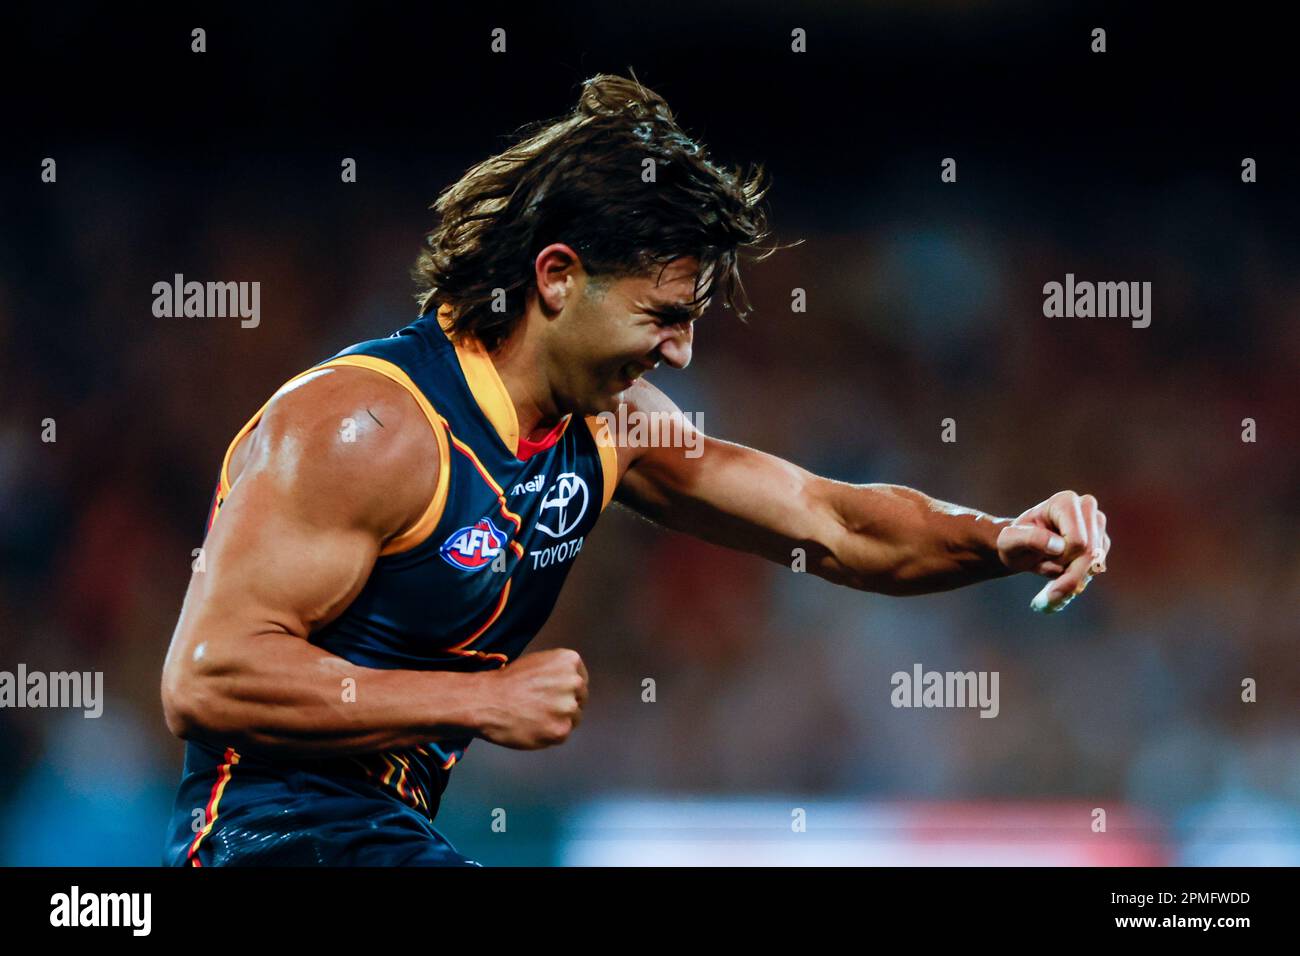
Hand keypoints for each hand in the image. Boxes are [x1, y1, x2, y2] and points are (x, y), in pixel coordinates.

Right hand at [475, 648, 588, 748]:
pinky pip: (562, 734)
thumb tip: (571, 687)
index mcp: (569, 661)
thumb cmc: (508, 681)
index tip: (553, 695)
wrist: (486, 701)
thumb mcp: (539, 662)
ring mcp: (569, 707)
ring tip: (535, 718)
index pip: (580, 680)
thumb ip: (559, 672)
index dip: (566, 690)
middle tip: (542, 708)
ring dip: (558, 721)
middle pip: (580, 700)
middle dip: (564, 705)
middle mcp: (575, 682)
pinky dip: (550, 734)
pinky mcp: (561, 730)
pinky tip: (533, 727)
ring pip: (573, 719)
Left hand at [996, 491, 1110, 613]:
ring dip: (1072, 583)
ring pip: (1095, 565)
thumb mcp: (1009, 541)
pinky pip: (1096, 569)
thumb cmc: (1013, 542)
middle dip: (1069, 577)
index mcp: (1065, 501)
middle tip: (1048, 596)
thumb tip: (1059, 546)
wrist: (1020, 549)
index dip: (1061, 559)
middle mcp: (1087, 508)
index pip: (1078, 542)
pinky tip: (1059, 585)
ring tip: (1049, 589)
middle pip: (1090, 554)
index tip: (1041, 562)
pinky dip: (1077, 583)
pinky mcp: (1101, 542)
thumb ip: (1029, 539)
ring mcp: (1097, 525)